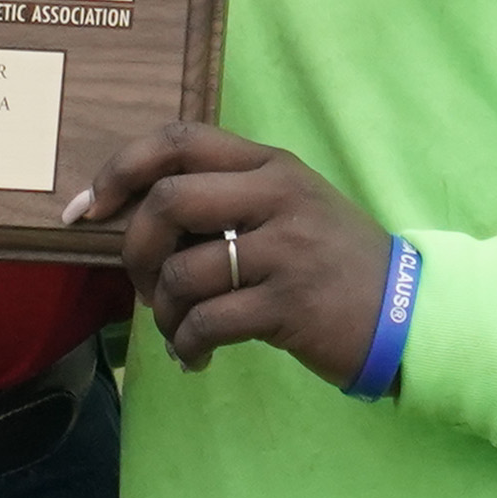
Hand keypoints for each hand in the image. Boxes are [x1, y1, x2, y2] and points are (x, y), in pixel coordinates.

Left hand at [68, 123, 389, 382]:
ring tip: (177, 331)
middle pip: (167, 200)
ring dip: (163, 311)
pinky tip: (195, 358)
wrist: (407, 312)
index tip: (89, 207)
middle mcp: (276, 194)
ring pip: (182, 270)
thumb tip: (137, 216)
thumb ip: (226, 197)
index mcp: (269, 163)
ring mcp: (286, 248)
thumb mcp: (288, 206)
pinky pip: (208, 322)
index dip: (121, 168)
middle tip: (141, 285)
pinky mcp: (290, 304)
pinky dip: (187, 345)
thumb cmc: (332, 261)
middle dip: (134, 249)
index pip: (178, 139)